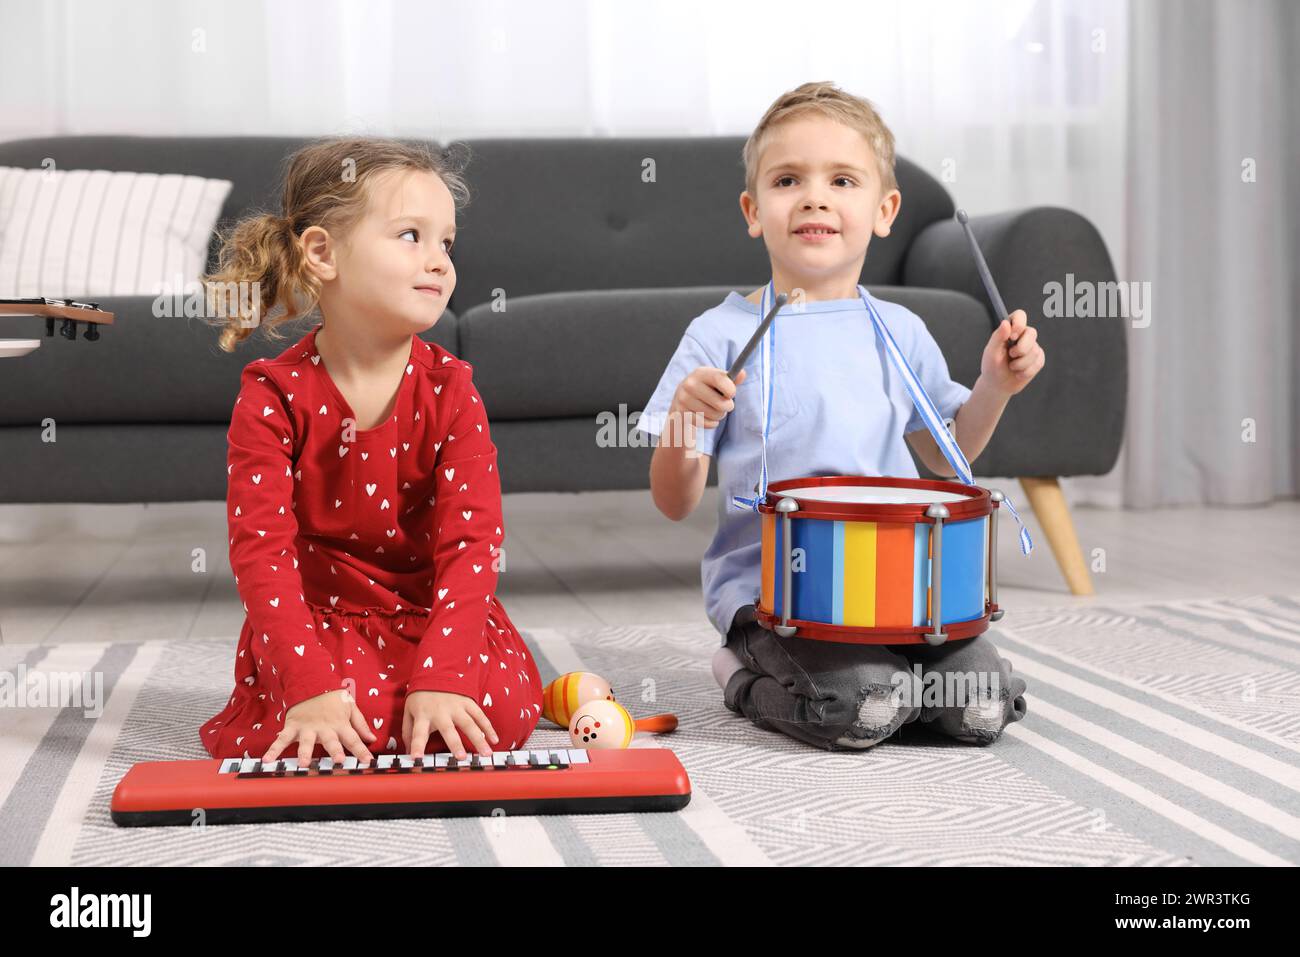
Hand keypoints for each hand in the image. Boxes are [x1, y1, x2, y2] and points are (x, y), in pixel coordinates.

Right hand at [261, 688, 376, 764]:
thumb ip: (361, 724)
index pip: (354, 739)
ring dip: (305, 752)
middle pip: (331, 741)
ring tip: (304, 764)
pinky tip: (267, 760)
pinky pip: (282, 739)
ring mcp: (307, 728)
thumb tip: (373, 739)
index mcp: (340, 724)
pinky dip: (274, 749)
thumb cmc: (333, 698)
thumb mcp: (351, 707)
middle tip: (338, 761)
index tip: (368, 762)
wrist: (311, 682)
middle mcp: (324, 728)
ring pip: (306, 742)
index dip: (362, 750)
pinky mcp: (293, 727)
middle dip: (335, 750)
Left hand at [403, 690, 498, 759]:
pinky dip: (488, 728)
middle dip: (455, 744)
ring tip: (485, 753)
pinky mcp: (467, 702)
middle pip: (448, 729)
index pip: (418, 733)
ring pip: (469, 724)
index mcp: (423, 715)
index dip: (417, 745)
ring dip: (478, 739)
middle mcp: (440, 711)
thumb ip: (408, 732)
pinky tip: (494, 740)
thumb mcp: (409, 712)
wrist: (435, 673)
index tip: (416, 758)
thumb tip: (407, 752)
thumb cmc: (421, 698)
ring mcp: (456, 706)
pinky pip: (480, 716)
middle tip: (461, 758)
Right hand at [669, 366, 744, 432]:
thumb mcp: (717, 381)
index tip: (732, 394)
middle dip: (728, 406)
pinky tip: (706, 417)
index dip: (730, 389)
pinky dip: (711, 423)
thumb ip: (731, 379)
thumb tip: (742, 374)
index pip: (719, 379)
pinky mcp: (681, 414)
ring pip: (715, 415)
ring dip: (719, 415)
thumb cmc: (706, 390)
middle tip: (726, 405)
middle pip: (721, 403)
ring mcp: (684, 399)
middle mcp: (690, 384)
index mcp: (701, 373)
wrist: (681, 401)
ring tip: (714, 410)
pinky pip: (706, 423)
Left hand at [981, 309, 1043, 395]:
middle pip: (1032, 333)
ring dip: (1021, 364)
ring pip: (1035, 351)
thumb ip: (998, 337)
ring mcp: (1032, 347)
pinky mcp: (1038, 359)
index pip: (1020, 315)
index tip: (1012, 336)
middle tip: (1011, 356)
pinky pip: (1038, 362)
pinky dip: (1027, 371)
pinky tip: (1018, 373)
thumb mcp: (991, 352)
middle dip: (1021, 348)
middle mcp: (1023, 335)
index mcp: (1009, 329)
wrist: (998, 385)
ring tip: (1012, 367)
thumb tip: (1006, 323)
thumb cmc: (992, 366)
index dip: (1019, 324)